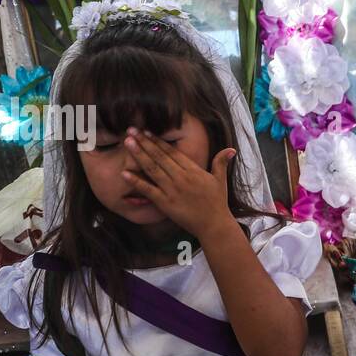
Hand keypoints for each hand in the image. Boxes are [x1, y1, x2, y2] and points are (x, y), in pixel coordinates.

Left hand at [121, 128, 236, 239]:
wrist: (214, 225)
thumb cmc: (217, 204)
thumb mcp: (220, 180)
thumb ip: (221, 163)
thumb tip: (231, 149)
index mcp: (193, 170)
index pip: (172, 152)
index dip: (158, 141)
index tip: (147, 132)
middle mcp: (181, 177)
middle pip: (160, 156)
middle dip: (144, 142)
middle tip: (131, 130)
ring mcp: (172, 190)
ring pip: (152, 169)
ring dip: (139, 155)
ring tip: (127, 143)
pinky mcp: (166, 204)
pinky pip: (148, 190)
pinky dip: (136, 182)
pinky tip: (125, 173)